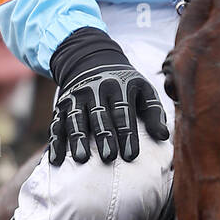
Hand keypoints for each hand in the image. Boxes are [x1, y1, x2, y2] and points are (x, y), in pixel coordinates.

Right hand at [48, 27, 168, 164]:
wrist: (90, 59)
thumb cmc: (124, 83)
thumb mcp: (142, 89)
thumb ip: (155, 112)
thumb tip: (164, 136)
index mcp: (118, 86)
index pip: (123, 112)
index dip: (127, 133)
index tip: (131, 155)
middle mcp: (95, 90)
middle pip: (99, 115)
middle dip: (104, 136)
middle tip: (108, 157)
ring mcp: (76, 97)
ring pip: (76, 119)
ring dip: (78, 138)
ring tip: (82, 158)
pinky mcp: (61, 105)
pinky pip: (57, 124)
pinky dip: (55, 142)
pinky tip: (56, 159)